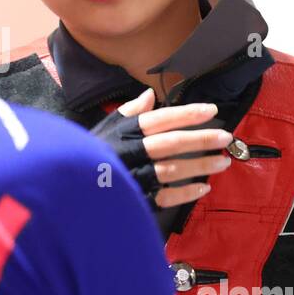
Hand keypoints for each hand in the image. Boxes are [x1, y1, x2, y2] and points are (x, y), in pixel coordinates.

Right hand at [90, 89, 233, 209]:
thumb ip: (128, 112)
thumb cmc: (88, 155)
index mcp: (122, 132)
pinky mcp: (135, 200)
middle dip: (200, 139)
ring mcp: (133, 177)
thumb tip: (149, 95)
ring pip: (172, 169)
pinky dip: (185, 193)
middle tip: (225, 137)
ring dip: (199, 165)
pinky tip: (203, 188)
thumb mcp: (104, 129)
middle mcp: (129, 152)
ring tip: (222, 161)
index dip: (186, 113)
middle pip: (170, 143)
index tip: (211, 110)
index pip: (159, 118)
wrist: (68, 190)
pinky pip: (165, 197)